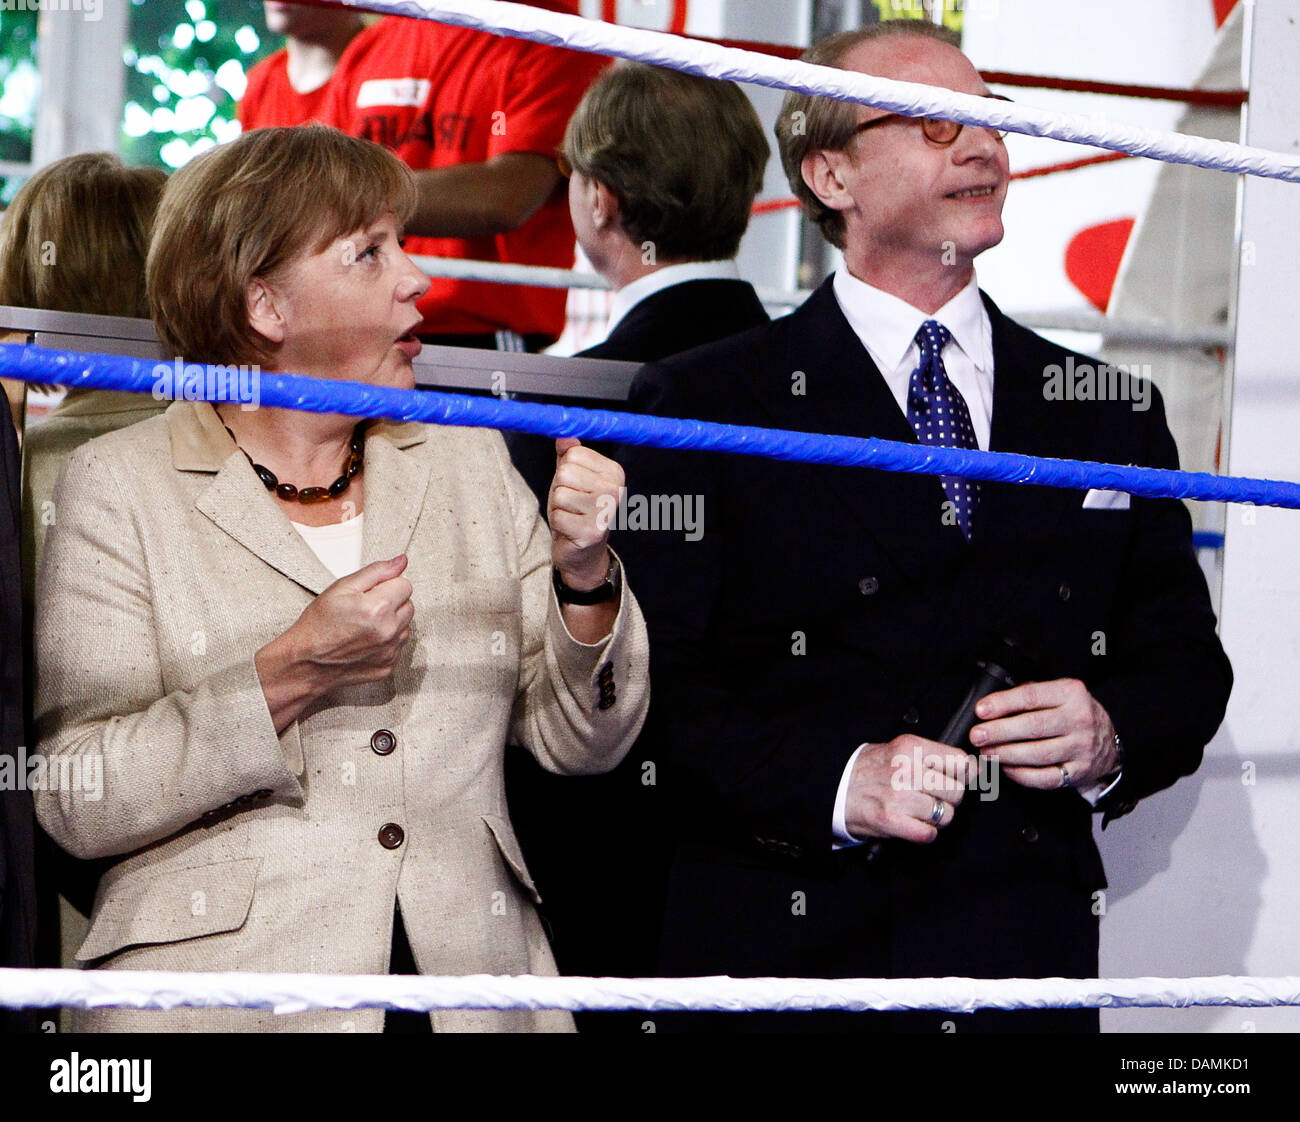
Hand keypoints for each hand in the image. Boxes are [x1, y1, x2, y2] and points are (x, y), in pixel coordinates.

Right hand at [257, 555, 413, 731]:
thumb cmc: (318, 625)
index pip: (405, 585)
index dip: (387, 585)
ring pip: (405, 627)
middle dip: (392, 603)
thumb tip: (401, 561)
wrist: (304, 663)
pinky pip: (397, 646)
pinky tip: (365, 641)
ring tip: (364, 626)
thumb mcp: (341, 588)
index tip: (371, 593)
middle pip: (409, 605)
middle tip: (365, 609)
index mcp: (378, 608)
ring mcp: (389, 652)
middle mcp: (388, 632)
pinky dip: (386, 642)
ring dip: (391, 623)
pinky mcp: (388, 667)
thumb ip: (376, 571)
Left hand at [548, 438, 623, 588]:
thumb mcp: (572, 477)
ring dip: (558, 507)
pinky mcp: (592, 532)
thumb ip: (568, 454)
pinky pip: (558, 516)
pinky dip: (558, 523)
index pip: (574, 454)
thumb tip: (564, 434)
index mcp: (614, 472)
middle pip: (565, 473)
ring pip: (560, 495)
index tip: (576, 485)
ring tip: (571, 515)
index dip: (566, 468)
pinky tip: (570, 529)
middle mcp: (615, 490)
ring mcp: (605, 512)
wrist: (582, 550)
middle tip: (571, 503)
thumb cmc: (576, 509)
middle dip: (560, 489)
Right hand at [844, 736, 975, 842]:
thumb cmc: (867, 769)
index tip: (965, 778)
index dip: (967, 773)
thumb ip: (930, 756)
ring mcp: (899, 796)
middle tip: (935, 797)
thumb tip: (970, 767)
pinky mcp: (891, 820)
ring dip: (937, 818)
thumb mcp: (897, 749)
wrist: (833, 788)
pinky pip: (928, 834)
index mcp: (909, 747)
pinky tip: (912, 824)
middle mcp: (906, 770)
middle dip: (950, 798)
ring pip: (946, 815)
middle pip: (957, 791)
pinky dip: (924, 833)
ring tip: (920, 811)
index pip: (960, 761)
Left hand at [970, 678, 1118, 789]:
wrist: (1108, 740)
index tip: (981, 710)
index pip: (1032, 697)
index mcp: (1071, 694)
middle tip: (977, 736)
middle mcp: (1079, 720)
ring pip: (1038, 754)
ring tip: (986, 753)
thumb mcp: (1058, 694)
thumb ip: (1030, 696)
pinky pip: (1046, 777)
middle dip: (1000, 732)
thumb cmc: (1073, 713)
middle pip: (1033, 726)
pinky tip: (1006, 769)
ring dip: (1007, 754)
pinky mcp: (1079, 772)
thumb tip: (990, 708)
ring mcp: (1081, 748)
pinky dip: (1022, 775)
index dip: (1003, 704)